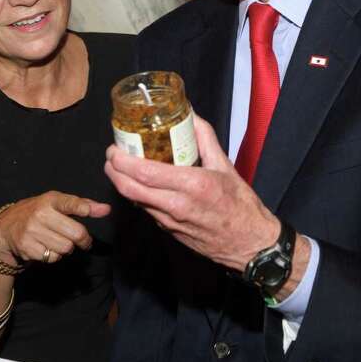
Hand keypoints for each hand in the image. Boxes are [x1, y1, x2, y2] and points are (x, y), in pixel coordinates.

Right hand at [0, 191, 109, 266]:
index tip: (94, 211)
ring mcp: (32, 232)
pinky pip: (53, 257)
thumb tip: (106, 209)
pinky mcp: (27, 248)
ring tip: (58, 240)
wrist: (6, 227)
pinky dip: (53, 255)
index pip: (71, 203)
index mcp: (50, 200)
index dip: (84, 208)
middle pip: (76, 233)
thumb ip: (82, 205)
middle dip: (83, 239)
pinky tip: (46, 247)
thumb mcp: (56, 203)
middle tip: (83, 240)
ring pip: (66, 248)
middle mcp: (40, 214)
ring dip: (67, 248)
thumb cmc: (39, 213)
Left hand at [105, 114, 279, 271]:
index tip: (115, 148)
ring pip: (135, 201)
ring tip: (120, 167)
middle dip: (113, 171)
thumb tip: (191, 116)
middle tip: (111, 156)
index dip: (122, 160)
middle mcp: (177, 205)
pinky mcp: (169, 231)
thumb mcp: (225, 166)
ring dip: (121, 184)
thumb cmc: (241, 205)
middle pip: (130, 189)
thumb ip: (205, 139)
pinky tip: (140, 184)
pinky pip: (146, 210)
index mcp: (192, 185)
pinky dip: (137, 195)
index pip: (145, 172)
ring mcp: (170, 221)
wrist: (249, 244)